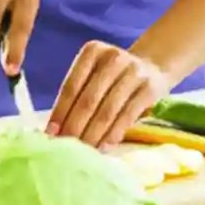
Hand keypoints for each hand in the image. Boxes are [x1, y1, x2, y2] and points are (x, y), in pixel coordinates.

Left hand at [47, 41, 173, 149]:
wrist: (153, 66)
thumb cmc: (113, 75)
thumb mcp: (95, 72)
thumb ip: (78, 93)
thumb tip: (56, 128)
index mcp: (92, 52)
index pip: (71, 86)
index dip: (60, 111)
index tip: (50, 133)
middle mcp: (113, 58)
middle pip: (88, 100)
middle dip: (74, 127)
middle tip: (66, 148)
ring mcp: (133, 72)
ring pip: (107, 110)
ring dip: (93, 134)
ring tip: (84, 151)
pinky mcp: (150, 89)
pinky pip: (127, 116)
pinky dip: (113, 134)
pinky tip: (104, 147)